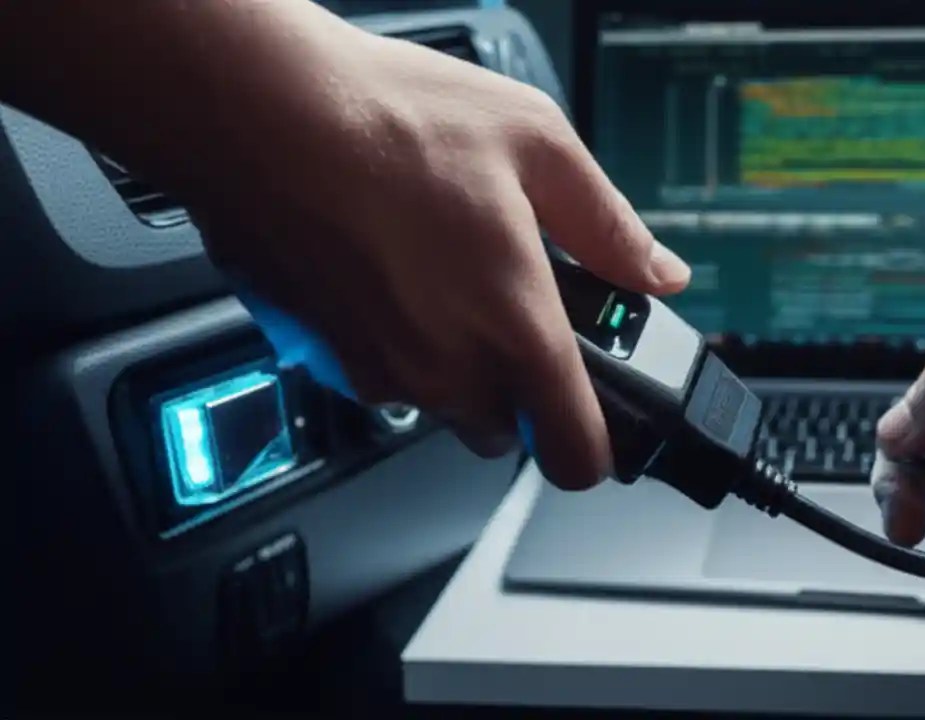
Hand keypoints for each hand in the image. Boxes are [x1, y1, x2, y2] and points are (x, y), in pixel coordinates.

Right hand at [136, 3, 689, 489]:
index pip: (573, 452)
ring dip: (456, 362)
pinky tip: (393, 268)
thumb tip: (658, 272)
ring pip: (442, 404)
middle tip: (515, 310)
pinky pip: (385, 374)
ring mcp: (380, 370)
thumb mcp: (537, 143)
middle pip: (503, 433)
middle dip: (519, 388)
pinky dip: (400, 341)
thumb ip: (609, 225)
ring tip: (446, 270)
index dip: (597, 451)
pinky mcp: (326, 355)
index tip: (601, 427)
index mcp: (514, 327)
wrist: (254, 111)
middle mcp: (447, 369)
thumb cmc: (388, 118)